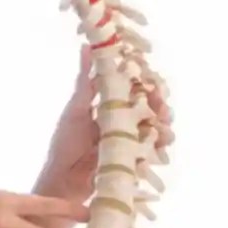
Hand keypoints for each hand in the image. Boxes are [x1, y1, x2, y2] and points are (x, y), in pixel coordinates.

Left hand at [37, 45, 173, 201]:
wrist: (63, 181)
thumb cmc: (65, 143)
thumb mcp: (76, 108)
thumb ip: (85, 79)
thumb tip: (87, 45)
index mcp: (109, 104)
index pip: (134, 87)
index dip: (146, 81)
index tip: (153, 79)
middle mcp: (121, 120)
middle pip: (149, 105)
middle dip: (159, 104)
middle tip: (162, 106)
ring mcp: (129, 139)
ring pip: (156, 125)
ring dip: (164, 123)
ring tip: (165, 126)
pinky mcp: (133, 157)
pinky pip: (154, 147)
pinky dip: (161, 143)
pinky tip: (163, 141)